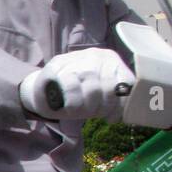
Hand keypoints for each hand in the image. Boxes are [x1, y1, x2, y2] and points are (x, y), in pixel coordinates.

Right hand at [19, 47, 133, 121]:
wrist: (43, 90)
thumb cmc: (77, 95)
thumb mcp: (100, 97)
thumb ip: (116, 98)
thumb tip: (129, 111)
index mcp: (110, 60)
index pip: (125, 83)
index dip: (120, 104)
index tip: (110, 116)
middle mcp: (95, 55)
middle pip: (109, 87)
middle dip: (102, 107)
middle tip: (92, 115)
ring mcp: (76, 58)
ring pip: (92, 88)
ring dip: (86, 107)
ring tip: (79, 111)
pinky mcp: (57, 66)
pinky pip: (71, 87)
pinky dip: (71, 103)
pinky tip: (68, 108)